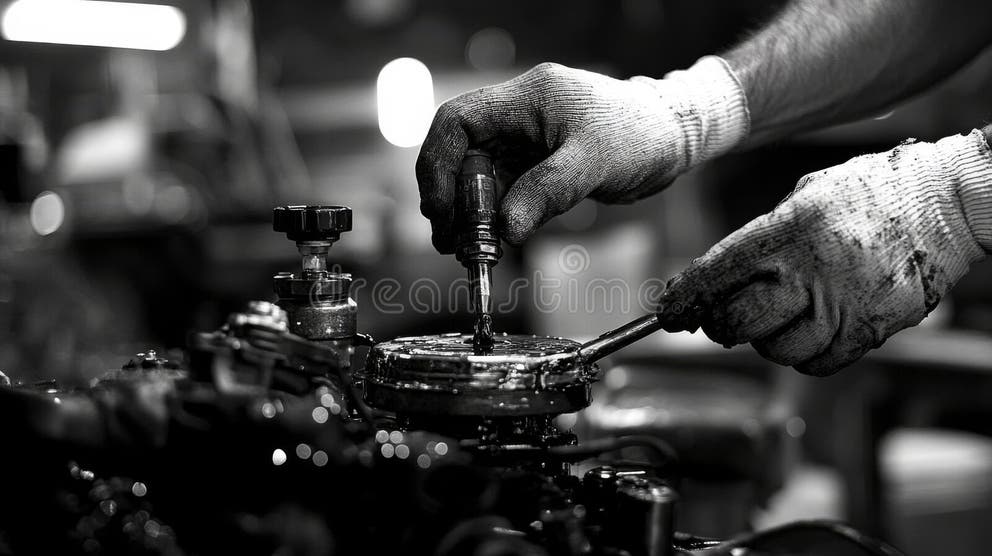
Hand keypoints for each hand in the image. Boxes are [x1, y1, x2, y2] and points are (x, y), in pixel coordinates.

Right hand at [416, 57, 748, 251]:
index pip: (457, 122)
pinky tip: (491, 244)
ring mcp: (523, 144)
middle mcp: (516, 119)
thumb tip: (505, 231)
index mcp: (524, 99)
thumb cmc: (640, 133)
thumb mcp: (593, 162)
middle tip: (453, 241)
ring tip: (467, 251)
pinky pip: (501, 194)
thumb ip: (546, 193)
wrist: (673, 137)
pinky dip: (492, 220)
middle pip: (460, 156)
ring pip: (477, 180)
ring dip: (468, 216)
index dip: (438, 164)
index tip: (441, 207)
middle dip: (451, 200)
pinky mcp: (535, 168)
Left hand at [659, 131, 991, 374]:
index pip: (717, 273)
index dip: (684, 298)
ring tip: (780, 314)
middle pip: (738, 323)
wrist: (945, 202)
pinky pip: (816, 363)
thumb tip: (717, 277)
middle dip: (719, 324)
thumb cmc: (869, 193)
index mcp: (788, 228)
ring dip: (766, 339)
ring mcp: (842, 304)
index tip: (667, 312)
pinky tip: (809, 328)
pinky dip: (803, 354)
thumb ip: (761, 236)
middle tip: (719, 317)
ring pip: (775, 349)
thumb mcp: (805, 197)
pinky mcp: (869, 331)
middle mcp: (811, 270)